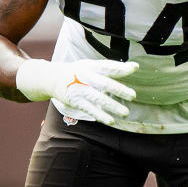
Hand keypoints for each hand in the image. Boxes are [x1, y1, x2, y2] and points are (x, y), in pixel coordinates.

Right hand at [17, 58, 138, 124]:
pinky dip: (100, 115)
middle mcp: (85, 77)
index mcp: (90, 66)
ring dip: (112, 106)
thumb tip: (132, 68)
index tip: (135, 68)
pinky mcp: (75, 101)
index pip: (107, 66)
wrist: (52, 78)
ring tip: (125, 113)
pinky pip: (89, 109)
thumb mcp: (90, 65)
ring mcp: (79, 90)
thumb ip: (108, 67)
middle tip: (133, 96)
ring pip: (98, 99)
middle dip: (118, 90)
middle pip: (104, 83)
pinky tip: (111, 121)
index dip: (121, 67)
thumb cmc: (78, 71)